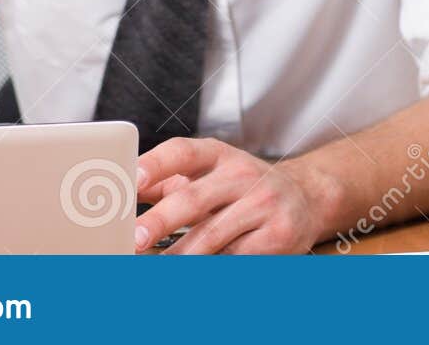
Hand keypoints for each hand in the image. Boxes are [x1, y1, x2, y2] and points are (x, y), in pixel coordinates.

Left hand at [135, 137, 322, 253]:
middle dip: (161, 221)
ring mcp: (262, 205)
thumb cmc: (246, 186)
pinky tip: (190, 276)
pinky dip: (209, 270)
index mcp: (220, 155)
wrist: (307, 196)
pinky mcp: (277, 236)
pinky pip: (234, 260)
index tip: (132, 179)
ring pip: (211, 238)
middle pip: (194, 199)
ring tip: (151, 270)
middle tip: (134, 240)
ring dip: (177, 259)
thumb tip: (121, 194)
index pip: (183, 152)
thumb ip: (169, 181)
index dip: (156, 164)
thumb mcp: (212, 173)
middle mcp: (242, 175)